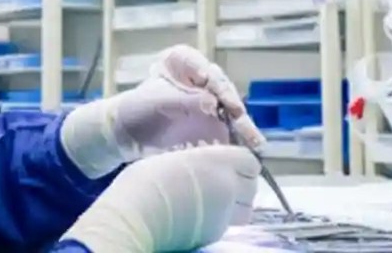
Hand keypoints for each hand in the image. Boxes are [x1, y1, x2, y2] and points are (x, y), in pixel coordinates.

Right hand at [60, 145, 259, 252]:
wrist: (138, 215)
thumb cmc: (148, 179)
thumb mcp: (176, 157)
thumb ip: (199, 161)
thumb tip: (206, 167)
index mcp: (219, 161)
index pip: (250, 161)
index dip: (239, 161)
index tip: (224, 162)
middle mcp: (229, 187)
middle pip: (253, 185)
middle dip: (241, 183)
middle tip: (219, 181)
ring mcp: (224, 213)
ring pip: (245, 208)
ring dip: (235, 203)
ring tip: (211, 199)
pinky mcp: (215, 234)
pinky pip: (228, 223)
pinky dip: (219, 218)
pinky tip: (197, 214)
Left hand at [62, 45, 250, 177]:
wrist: (129, 133)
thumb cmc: (137, 108)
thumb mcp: (155, 102)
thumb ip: (183, 101)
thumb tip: (212, 103)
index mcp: (183, 61)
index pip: (202, 67)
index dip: (213, 80)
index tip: (218, 96)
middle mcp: (202, 78)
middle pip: (222, 88)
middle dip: (233, 105)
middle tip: (239, 117)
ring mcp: (211, 100)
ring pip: (231, 109)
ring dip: (242, 124)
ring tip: (254, 141)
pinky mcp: (215, 122)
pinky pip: (229, 128)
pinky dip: (238, 138)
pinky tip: (248, 150)